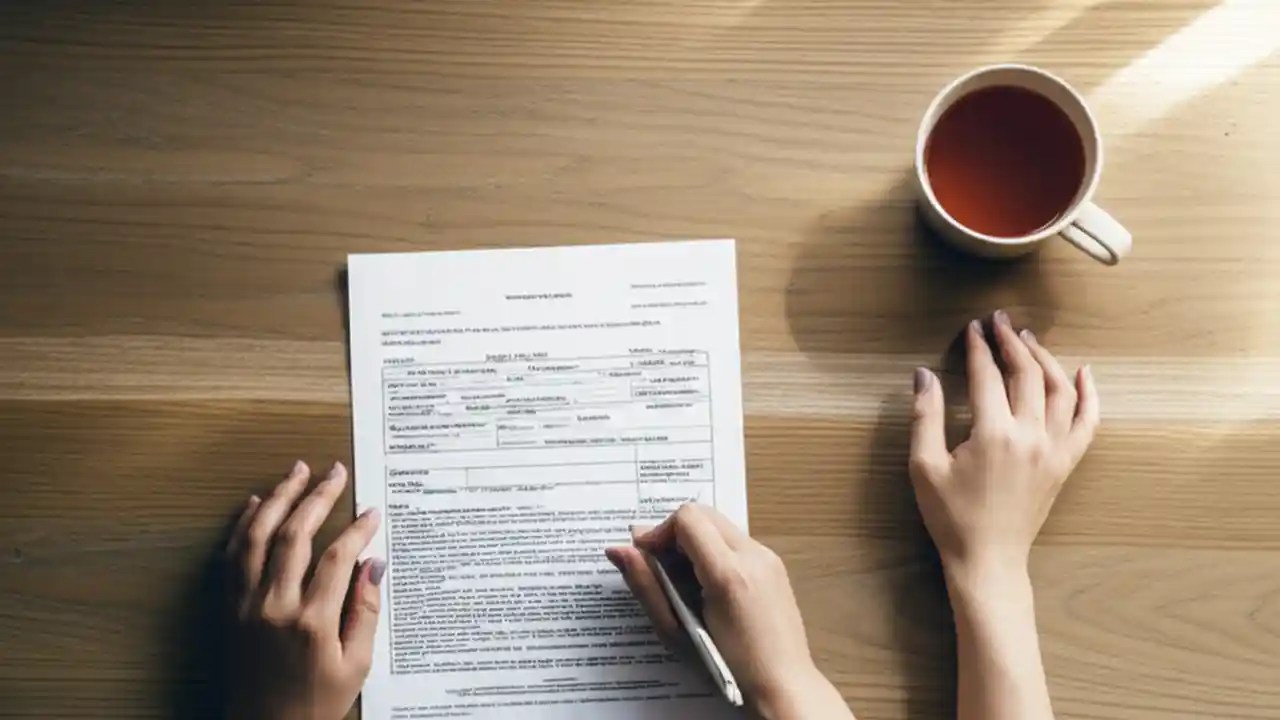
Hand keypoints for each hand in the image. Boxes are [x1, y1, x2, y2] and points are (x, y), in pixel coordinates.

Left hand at [225, 460, 385, 719]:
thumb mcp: (356, 666)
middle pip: (295, 535)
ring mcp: (245, 606)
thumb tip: (374, 565)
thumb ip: (365, 612)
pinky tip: (255, 505)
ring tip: (296, 472)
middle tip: (335, 471)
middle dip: (317, 497)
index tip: (373, 512)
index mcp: (312, 621)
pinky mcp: (228, 609)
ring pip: (258, 537)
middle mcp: (274, 606)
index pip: (338, 557)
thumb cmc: (314, 705)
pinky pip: (232, 557)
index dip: (358, 529)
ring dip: (277, 499)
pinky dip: (243, 526)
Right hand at [606, 504, 853, 719]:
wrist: (783, 683)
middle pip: (703, 513)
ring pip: (719, 524)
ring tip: (684, 578)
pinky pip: (736, 540)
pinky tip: (708, 583)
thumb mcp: (676, 631)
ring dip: (694, 540)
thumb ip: (646, 585)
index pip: (687, 518)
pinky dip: (714, 549)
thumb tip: (618, 550)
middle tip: (661, 566)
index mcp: (729, 573)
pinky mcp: (775, 564)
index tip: (646, 556)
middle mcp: (753, 555)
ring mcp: (768, 557)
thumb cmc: (726, 666)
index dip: (659, 531)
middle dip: (675, 532)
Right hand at [908, 312, 1099, 580]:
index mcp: (993, 434)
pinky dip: (1089, 395)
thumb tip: (923, 374)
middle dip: (1011, 343)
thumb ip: (925, 416)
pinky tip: (1083, 373)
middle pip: (1026, 375)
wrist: (989, 559)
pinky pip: (1087, 422)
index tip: (972, 328)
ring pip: (1059, 391)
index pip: (987, 377)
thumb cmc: (951, 516)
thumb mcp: (925, 467)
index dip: (978, 349)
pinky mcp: (1065, 464)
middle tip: (999, 322)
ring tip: (1028, 340)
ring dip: (1044, 360)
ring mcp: (1054, 449)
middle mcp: (1030, 435)